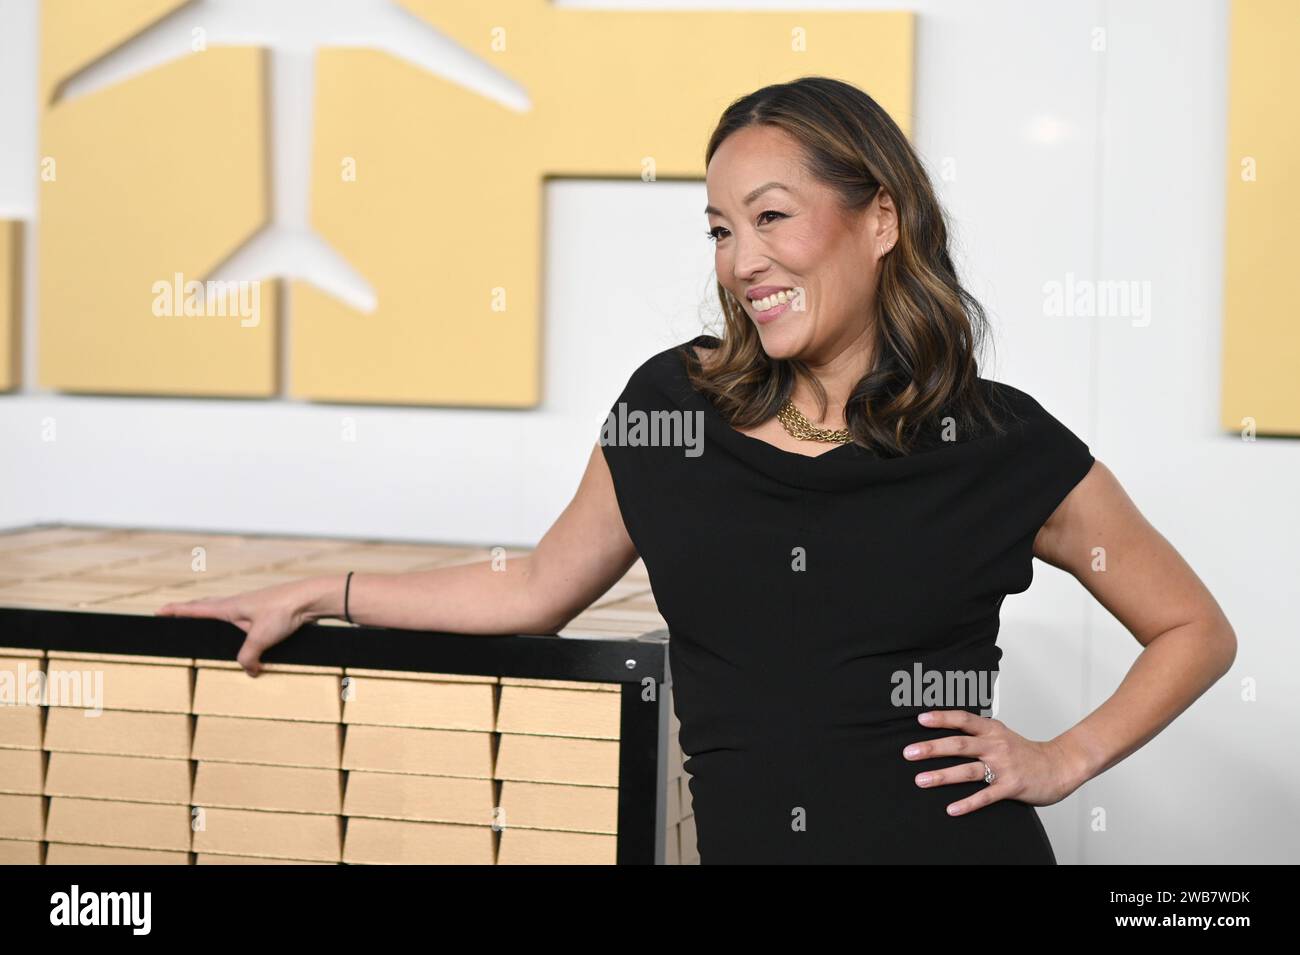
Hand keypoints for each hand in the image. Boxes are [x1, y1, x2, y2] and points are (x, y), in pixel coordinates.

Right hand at [154, 581, 310, 677]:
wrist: (311, 597)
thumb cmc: (284, 610)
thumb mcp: (261, 638)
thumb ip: (248, 657)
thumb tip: (248, 670)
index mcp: (229, 606)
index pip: (195, 609)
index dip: (175, 611)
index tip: (158, 611)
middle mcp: (237, 603)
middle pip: (206, 606)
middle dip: (189, 610)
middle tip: (173, 614)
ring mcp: (251, 605)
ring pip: (224, 610)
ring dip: (210, 614)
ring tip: (202, 622)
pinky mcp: (265, 610)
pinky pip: (240, 617)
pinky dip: (232, 621)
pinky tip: (239, 630)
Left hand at [902, 709, 1082, 815]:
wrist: (1059, 765)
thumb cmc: (1026, 751)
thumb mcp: (1001, 733)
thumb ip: (978, 731)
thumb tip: (950, 726)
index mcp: (992, 730)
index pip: (963, 719)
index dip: (942, 718)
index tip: (921, 719)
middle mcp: (996, 746)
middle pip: (959, 744)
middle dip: (932, 748)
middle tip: (909, 752)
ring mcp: (1003, 767)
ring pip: (968, 770)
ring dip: (942, 776)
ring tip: (921, 779)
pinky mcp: (1011, 787)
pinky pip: (986, 796)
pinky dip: (968, 803)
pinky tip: (952, 809)